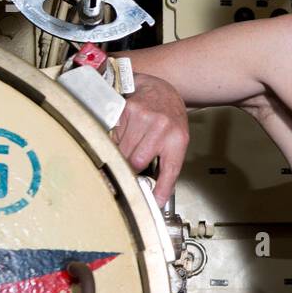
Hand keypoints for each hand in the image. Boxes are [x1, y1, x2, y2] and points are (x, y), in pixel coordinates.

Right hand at [111, 72, 189, 204]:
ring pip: (122, 151)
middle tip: (130, 168)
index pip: (169, 170)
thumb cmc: (169, 118)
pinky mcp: (127, 111)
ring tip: (129, 147)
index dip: (161, 189)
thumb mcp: (176, 140)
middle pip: (136, 162)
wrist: (161, 89)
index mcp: (177, 139)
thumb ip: (166, 164)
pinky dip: (115, 140)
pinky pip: (114, 136)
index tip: (154, 203)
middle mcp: (161, 127)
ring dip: (121, 154)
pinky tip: (124, 134)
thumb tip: (155, 193)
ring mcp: (143, 118)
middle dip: (130, 169)